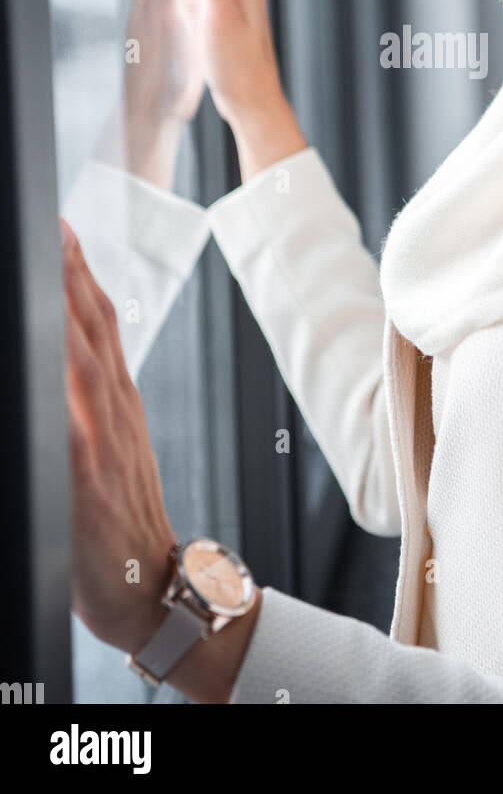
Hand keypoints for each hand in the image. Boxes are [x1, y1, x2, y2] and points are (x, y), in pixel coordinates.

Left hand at [61, 216, 176, 654]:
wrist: (148, 584)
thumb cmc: (121, 518)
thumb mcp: (116, 445)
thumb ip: (93, 397)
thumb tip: (66, 346)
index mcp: (118, 400)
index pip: (100, 321)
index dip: (80, 272)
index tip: (60, 226)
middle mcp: (112, 410)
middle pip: (90, 328)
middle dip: (69, 274)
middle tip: (51, 225)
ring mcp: (101, 441)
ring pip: (81, 360)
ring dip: (65, 310)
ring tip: (47, 264)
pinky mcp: (84, 476)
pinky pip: (70, 420)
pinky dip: (63, 381)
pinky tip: (52, 353)